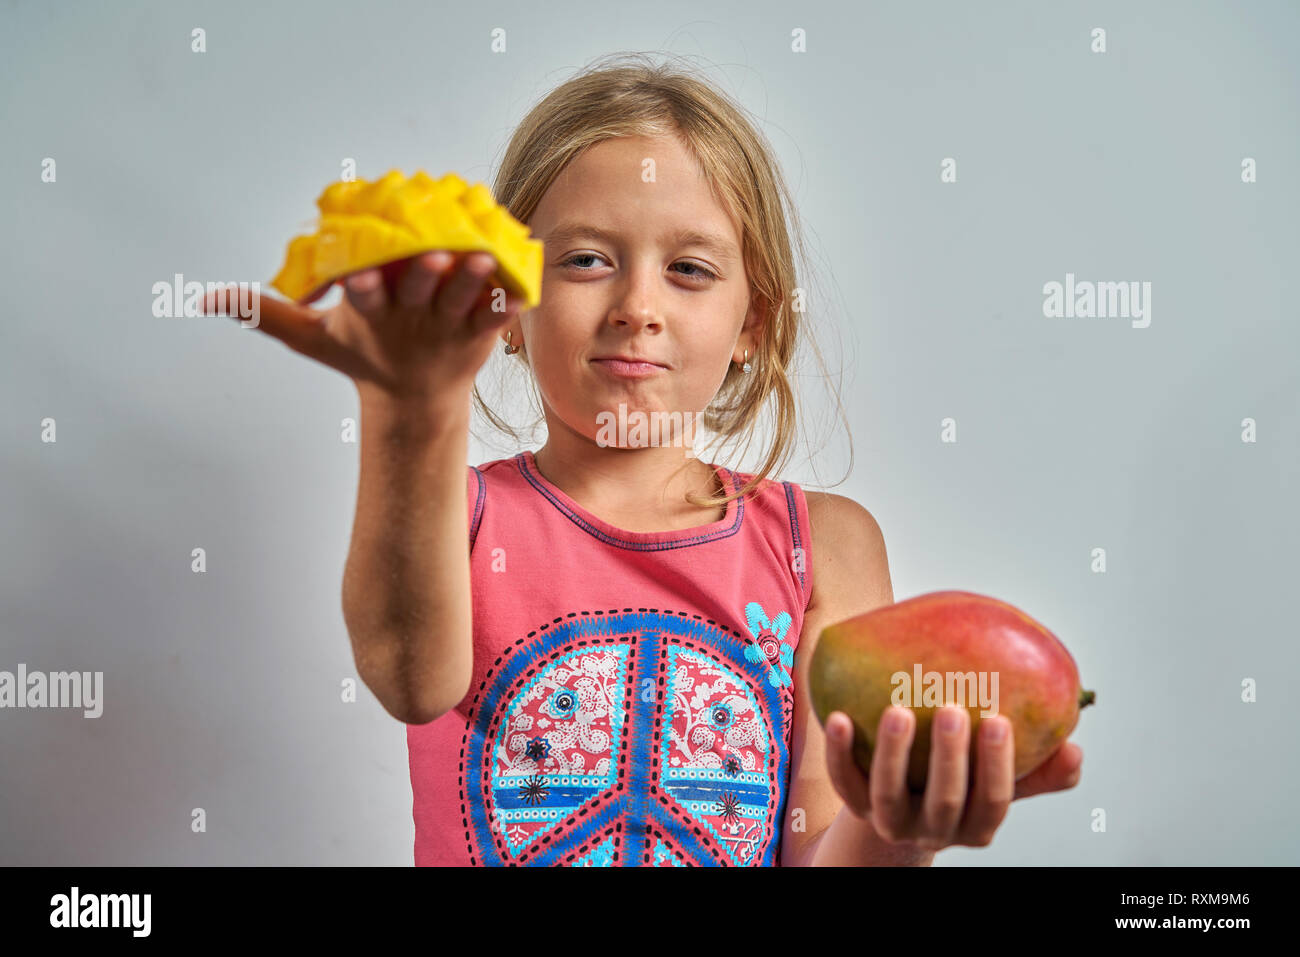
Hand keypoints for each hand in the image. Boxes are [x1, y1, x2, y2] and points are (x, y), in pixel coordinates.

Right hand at [198, 251, 526, 404]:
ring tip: (487, 255)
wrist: (417, 404)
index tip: (362, 274)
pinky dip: (512, 294)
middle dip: (427, 275)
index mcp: (373, 316)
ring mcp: (450, 326)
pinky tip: (523, 268)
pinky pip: (501, 312)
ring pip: (466, 298)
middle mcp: (413, 319)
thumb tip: (205, 297)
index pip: (365, 297)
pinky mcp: (481, 332)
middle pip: (421, 292)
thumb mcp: (313, 340)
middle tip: (436, 255)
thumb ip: (267, 314)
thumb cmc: (363, 358)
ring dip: (476, 280)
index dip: (365, 286)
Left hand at [822, 705, 1082, 850]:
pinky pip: (845, 783)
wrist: (900, 803)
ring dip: (893, 753)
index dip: (997, 765)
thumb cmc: (960, 780)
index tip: (998, 718)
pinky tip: (838, 717)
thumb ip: (1036, 768)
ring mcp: (892, 822)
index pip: (992, 803)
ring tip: (898, 710)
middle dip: (949, 756)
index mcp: (975, 825)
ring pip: (889, 794)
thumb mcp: (996, 779)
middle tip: (950, 709)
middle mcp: (934, 830)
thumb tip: (1075, 749)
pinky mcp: (855, 807)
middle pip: (944, 800)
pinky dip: (839, 753)